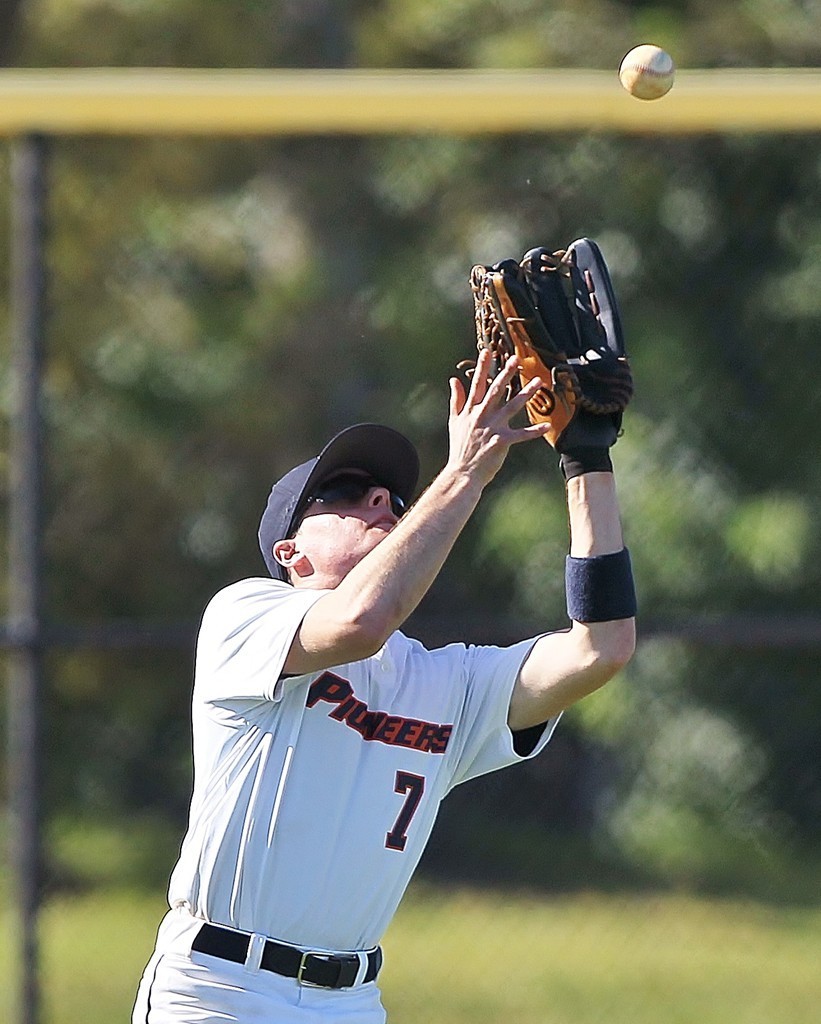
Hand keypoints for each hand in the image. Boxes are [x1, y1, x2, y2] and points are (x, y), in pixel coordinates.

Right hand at [446, 350, 551, 486]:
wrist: (462, 473)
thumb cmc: (460, 447)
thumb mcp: (455, 421)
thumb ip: (456, 399)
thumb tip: (454, 379)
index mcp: (471, 411)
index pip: (477, 385)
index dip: (482, 367)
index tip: (488, 351)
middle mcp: (481, 416)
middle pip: (495, 391)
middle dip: (505, 374)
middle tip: (515, 359)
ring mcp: (492, 429)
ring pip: (512, 407)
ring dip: (526, 394)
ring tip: (539, 382)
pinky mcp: (501, 442)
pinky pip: (521, 434)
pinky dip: (534, 431)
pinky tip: (547, 425)